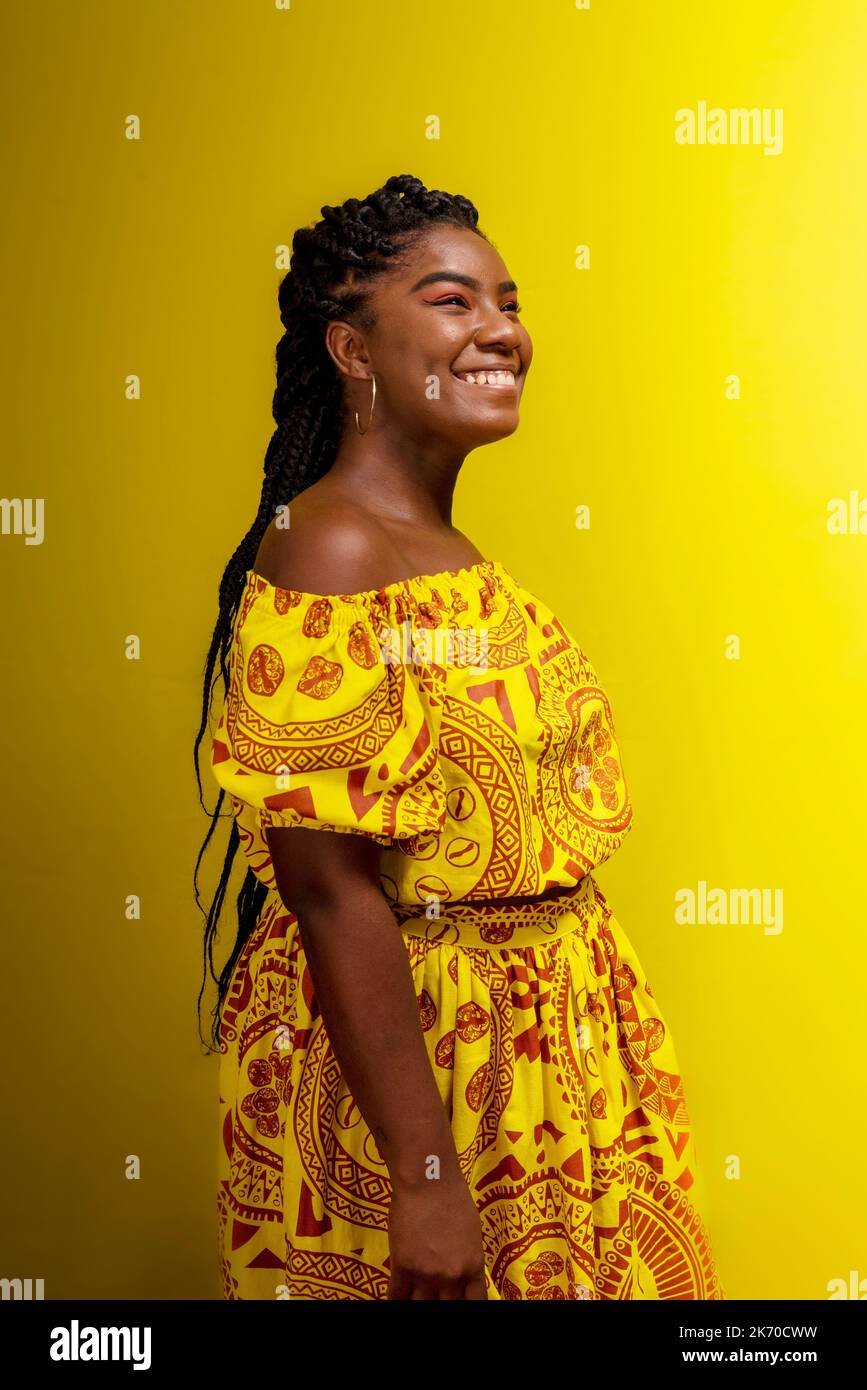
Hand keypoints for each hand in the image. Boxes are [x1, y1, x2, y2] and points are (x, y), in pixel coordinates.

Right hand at [386, 1169, 488, 1299]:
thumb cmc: (452, 1197)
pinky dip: (396, 1298)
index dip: (465, 1306)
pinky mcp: (402, 1267)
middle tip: (433, 1294)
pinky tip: (397, 1296)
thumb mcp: (472, 1232)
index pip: (475, 1302)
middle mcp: (451, 1276)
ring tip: (415, 1294)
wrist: (427, 1181)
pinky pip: (397, 1296)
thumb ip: (466, 1258)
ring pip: (420, 1305)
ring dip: (417, 1300)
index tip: (455, 1300)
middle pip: (447, 1306)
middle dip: (439, 1302)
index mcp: (473, 1266)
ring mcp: (426, 1274)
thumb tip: (460, 1273)